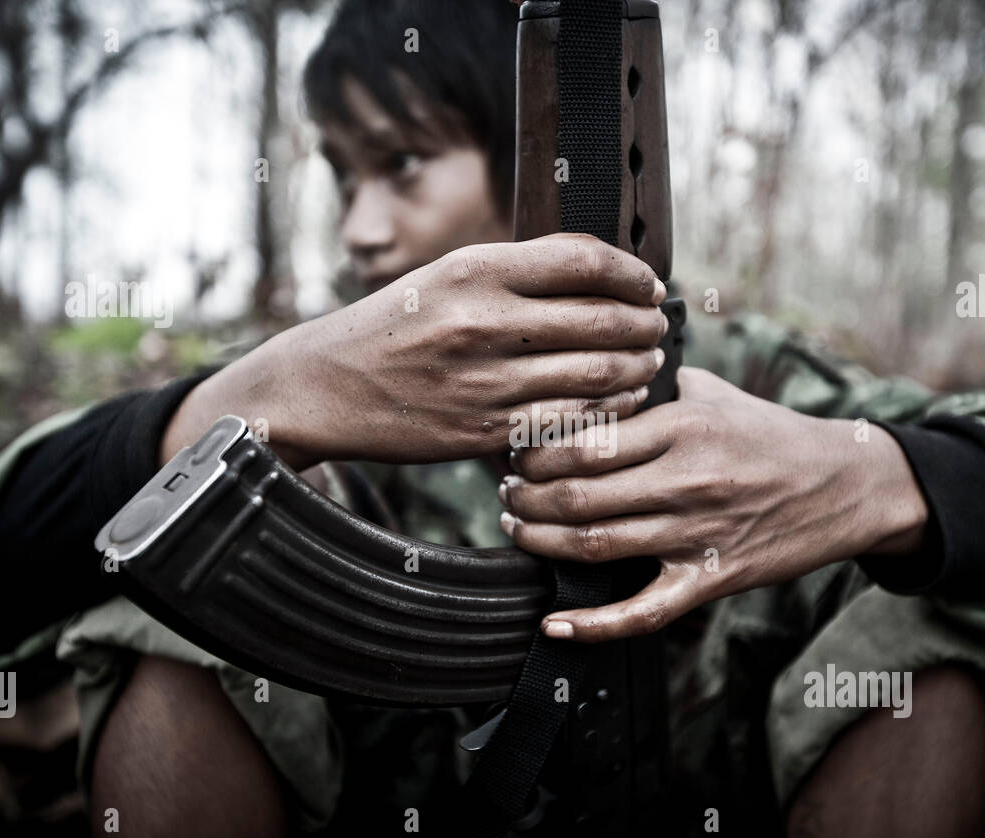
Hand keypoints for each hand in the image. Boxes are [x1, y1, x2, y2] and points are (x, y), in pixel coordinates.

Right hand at [161, 233, 665, 467]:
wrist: (326, 386)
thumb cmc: (393, 325)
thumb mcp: (445, 276)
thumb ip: (515, 271)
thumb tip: (594, 267)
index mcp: (475, 269)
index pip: (584, 261)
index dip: (632, 274)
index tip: (650, 285)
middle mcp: (483, 320)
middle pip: (602, 319)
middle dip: (646, 326)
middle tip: (659, 329)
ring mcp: (485, 379)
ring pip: (596, 373)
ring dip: (637, 369)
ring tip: (647, 364)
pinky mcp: (484, 429)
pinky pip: (570, 421)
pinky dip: (607, 412)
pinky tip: (619, 403)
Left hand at [497, 367, 928, 641]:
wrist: (844, 485)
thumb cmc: (771, 435)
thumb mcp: (714, 393)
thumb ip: (651, 384)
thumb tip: (590, 373)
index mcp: (681, 425)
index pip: (581, 440)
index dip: (531, 452)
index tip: (513, 451)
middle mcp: (685, 478)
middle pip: (575, 496)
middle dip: (523, 499)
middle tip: (504, 494)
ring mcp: (697, 533)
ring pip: (595, 547)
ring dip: (541, 542)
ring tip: (519, 530)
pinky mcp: (712, 578)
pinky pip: (644, 611)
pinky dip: (594, 624)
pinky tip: (556, 624)